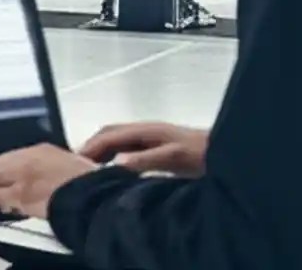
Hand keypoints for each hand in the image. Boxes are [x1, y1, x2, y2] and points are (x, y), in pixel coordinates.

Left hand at [0, 143, 97, 218]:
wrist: (91, 195)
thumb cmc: (91, 185)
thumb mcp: (80, 168)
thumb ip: (64, 169)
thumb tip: (62, 177)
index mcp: (44, 150)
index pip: (15, 157)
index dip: (4, 166)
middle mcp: (28, 158)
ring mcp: (20, 175)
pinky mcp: (16, 194)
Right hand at [79, 122, 208, 176]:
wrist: (227, 151)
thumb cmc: (201, 154)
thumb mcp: (173, 158)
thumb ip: (146, 159)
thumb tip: (117, 162)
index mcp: (144, 130)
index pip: (108, 136)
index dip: (89, 148)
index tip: (74, 163)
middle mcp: (144, 131)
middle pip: (108, 134)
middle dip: (90, 148)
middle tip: (76, 167)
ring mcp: (150, 137)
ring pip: (116, 141)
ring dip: (101, 152)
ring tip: (89, 170)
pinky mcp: (156, 147)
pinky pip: (126, 149)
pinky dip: (113, 157)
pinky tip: (113, 170)